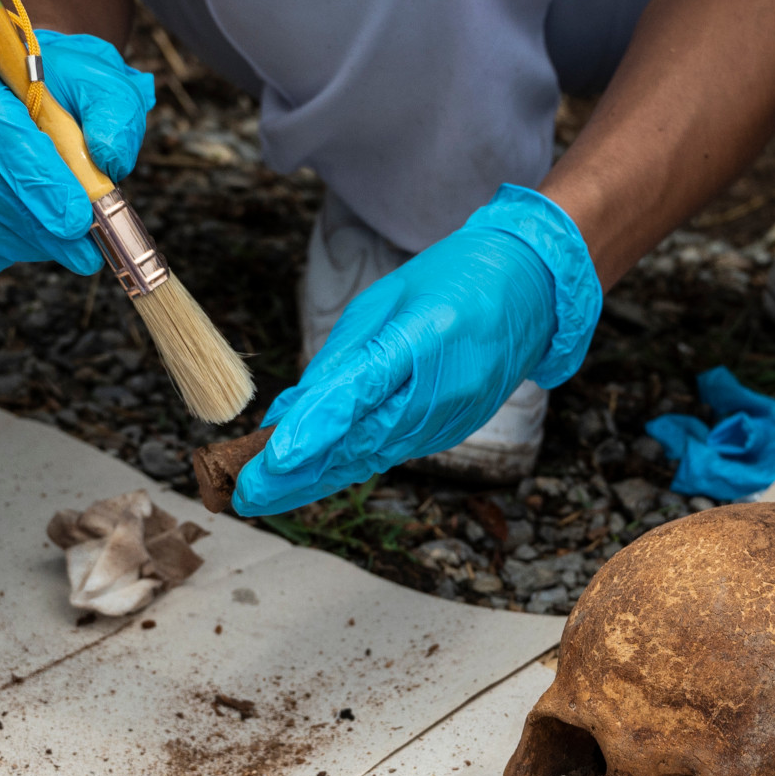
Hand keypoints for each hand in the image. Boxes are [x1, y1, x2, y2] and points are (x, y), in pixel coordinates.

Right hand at [0, 35, 154, 275]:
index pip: (0, 129)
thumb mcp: (107, 84)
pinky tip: (40, 243)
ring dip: (22, 240)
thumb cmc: (74, 88)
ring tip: (71, 249)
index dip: (39, 179)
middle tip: (86, 251)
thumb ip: (114, 114)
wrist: (46, 89)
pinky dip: (1, 249)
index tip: (79, 218)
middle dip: (37, 223)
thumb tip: (110, 158)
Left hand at [234, 185, 599, 514]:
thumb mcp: (389, 300)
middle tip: (240, 495)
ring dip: (316, 477)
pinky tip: (313, 475)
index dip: (311, 430)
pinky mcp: (453, 430)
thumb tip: (289, 411)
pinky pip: (391, 451)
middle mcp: (438, 391)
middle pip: (357, 441)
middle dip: (296, 473)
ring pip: (371, 455)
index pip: (356, 393)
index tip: (269, 460)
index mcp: (421, 339)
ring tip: (262, 493)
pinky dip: (349, 463)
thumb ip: (340, 359)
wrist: (534, 289)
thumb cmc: (453, 280)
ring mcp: (450, 418)